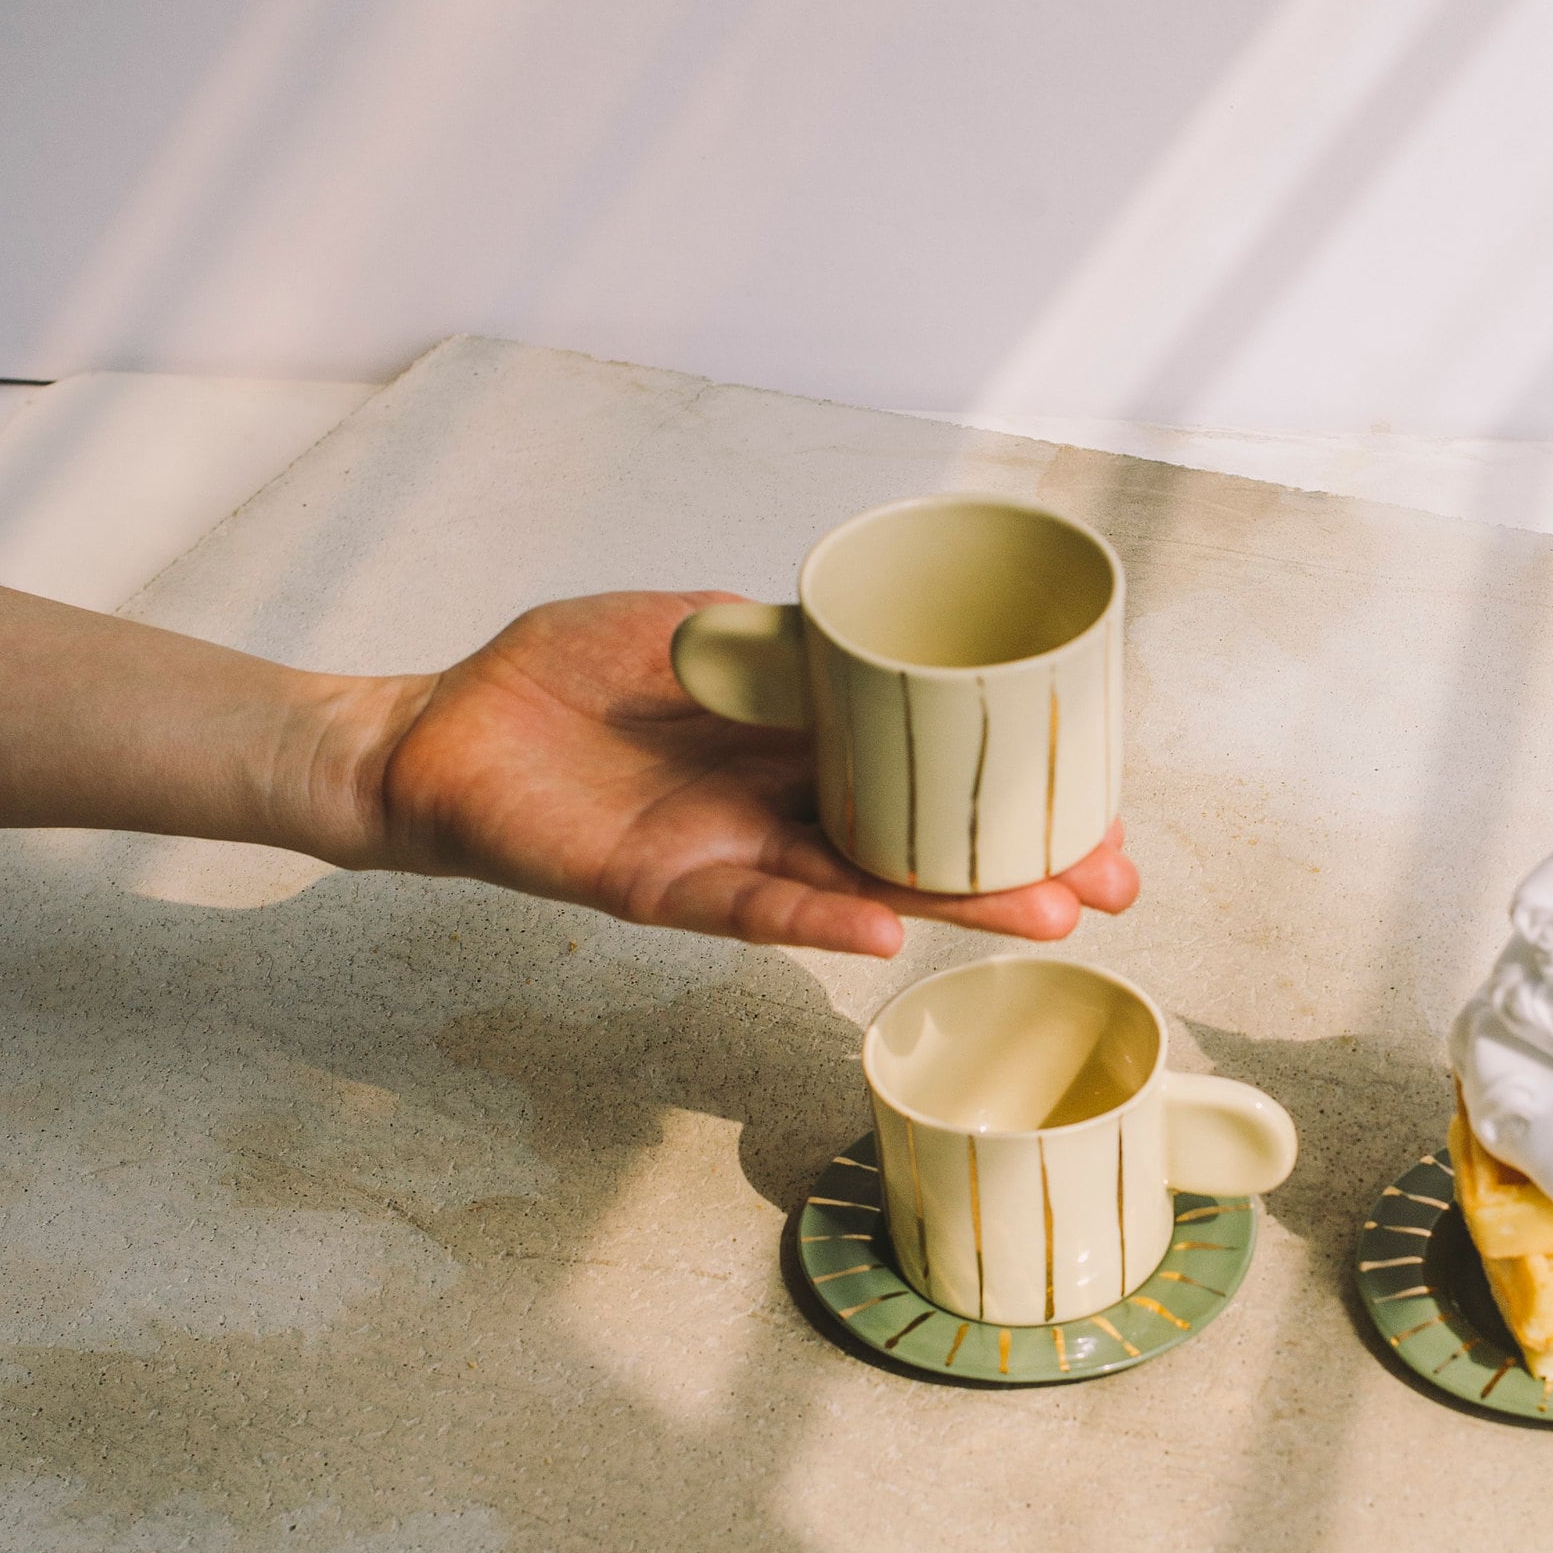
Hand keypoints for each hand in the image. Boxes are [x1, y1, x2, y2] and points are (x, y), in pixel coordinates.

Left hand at [346, 591, 1139, 957]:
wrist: (437, 729)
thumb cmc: (559, 678)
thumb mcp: (701, 628)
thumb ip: (788, 640)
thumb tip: (886, 621)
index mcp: (801, 749)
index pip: (930, 776)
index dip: (1014, 795)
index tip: (1103, 808)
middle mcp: (781, 812)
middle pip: (921, 848)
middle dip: (1022, 869)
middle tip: (1115, 884)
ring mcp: (728, 856)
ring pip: (860, 888)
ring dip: (950, 905)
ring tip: (1045, 914)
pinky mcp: (658, 885)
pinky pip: (749, 909)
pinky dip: (815, 922)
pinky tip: (886, 931)